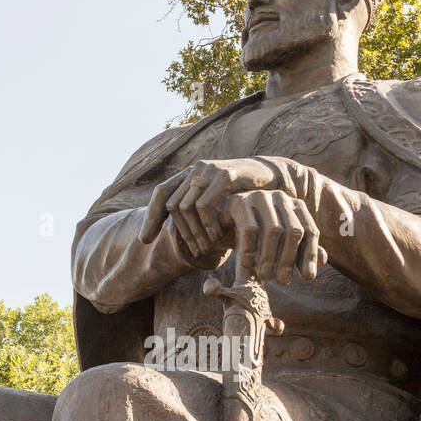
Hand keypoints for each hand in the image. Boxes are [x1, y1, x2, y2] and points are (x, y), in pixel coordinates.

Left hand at [140, 159, 282, 255]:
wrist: (275, 177)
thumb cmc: (243, 195)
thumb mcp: (216, 202)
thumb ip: (196, 210)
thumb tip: (167, 230)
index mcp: (190, 174)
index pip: (161, 194)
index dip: (151, 218)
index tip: (145, 241)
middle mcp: (196, 169)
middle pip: (172, 205)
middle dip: (181, 232)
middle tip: (195, 251)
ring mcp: (210, 170)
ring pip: (186, 207)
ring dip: (194, 232)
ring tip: (206, 247)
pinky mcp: (225, 175)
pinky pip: (204, 205)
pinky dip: (207, 225)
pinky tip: (217, 237)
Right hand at [222, 190, 325, 284]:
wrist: (227, 218)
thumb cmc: (259, 235)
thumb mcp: (281, 244)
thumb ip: (302, 250)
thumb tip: (324, 259)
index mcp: (297, 206)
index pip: (311, 231)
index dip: (311, 255)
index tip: (308, 277)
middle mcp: (282, 198)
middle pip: (293, 231)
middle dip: (289, 259)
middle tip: (282, 282)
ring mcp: (261, 197)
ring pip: (273, 230)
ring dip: (269, 257)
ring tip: (265, 277)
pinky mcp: (241, 202)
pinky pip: (250, 229)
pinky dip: (251, 249)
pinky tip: (248, 264)